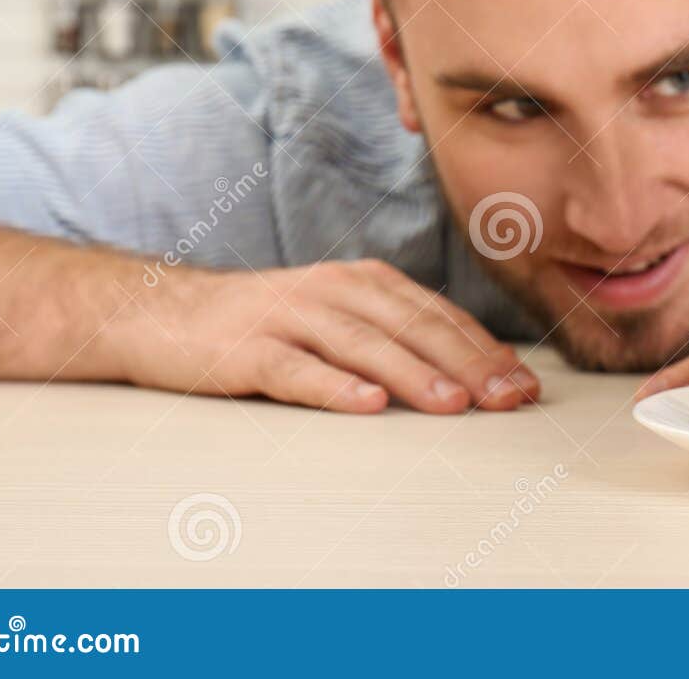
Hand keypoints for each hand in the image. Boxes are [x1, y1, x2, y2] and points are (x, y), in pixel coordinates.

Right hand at [120, 259, 540, 413]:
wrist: (164, 313)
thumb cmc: (264, 324)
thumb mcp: (336, 316)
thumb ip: (393, 334)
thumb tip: (469, 372)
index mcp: (363, 282)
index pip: (438, 316)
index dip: (485, 349)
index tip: (524, 384)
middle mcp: (333, 291)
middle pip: (413, 327)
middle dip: (469, 364)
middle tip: (510, 398)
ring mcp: (289, 317)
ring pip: (365, 346)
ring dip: (415, 375)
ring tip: (456, 404)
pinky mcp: (248, 349)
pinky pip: (297, 370)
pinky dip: (334, 387)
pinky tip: (367, 405)